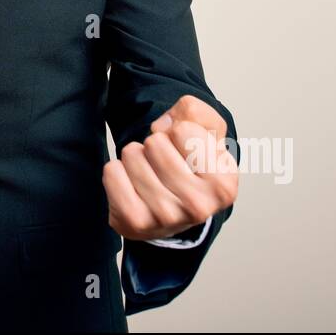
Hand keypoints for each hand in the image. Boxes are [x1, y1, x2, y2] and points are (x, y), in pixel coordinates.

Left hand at [102, 94, 238, 240]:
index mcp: (223, 185)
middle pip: (155, 142)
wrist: (173, 209)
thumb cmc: (191, 166)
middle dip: (156, 144)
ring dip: (136, 157)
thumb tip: (163, 125)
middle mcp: (199, 207)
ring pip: (132, 154)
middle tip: (164, 163)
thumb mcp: (207, 132)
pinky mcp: (134, 222)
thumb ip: (195, 112)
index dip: (181, 132)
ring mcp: (165, 218)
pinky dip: (117, 170)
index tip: (187, 152)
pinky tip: (132, 184)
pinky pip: (112, 172)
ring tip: (150, 174)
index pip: (184, 130)